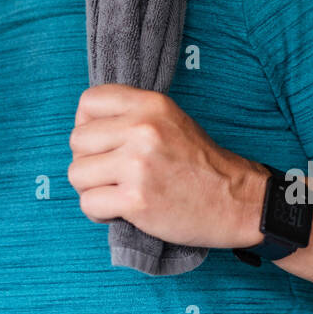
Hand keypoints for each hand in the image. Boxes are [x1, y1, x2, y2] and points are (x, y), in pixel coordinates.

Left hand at [67, 84, 261, 248]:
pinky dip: (99, 212)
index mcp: (150, 104)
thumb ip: (131, 115)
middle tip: (113, 174)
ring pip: (77, 174)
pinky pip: (88, 203)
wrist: (236, 200)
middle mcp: (142, 129)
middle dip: (89, 161)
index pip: (89, 102)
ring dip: (92, 189)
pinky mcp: (136, 199)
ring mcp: (138, 164)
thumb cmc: (199, 163)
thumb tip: (85, 126)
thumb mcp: (170, 119)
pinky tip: (121, 210)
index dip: (88, 125)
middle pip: (77, 141)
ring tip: (117, 192)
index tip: (103, 143)